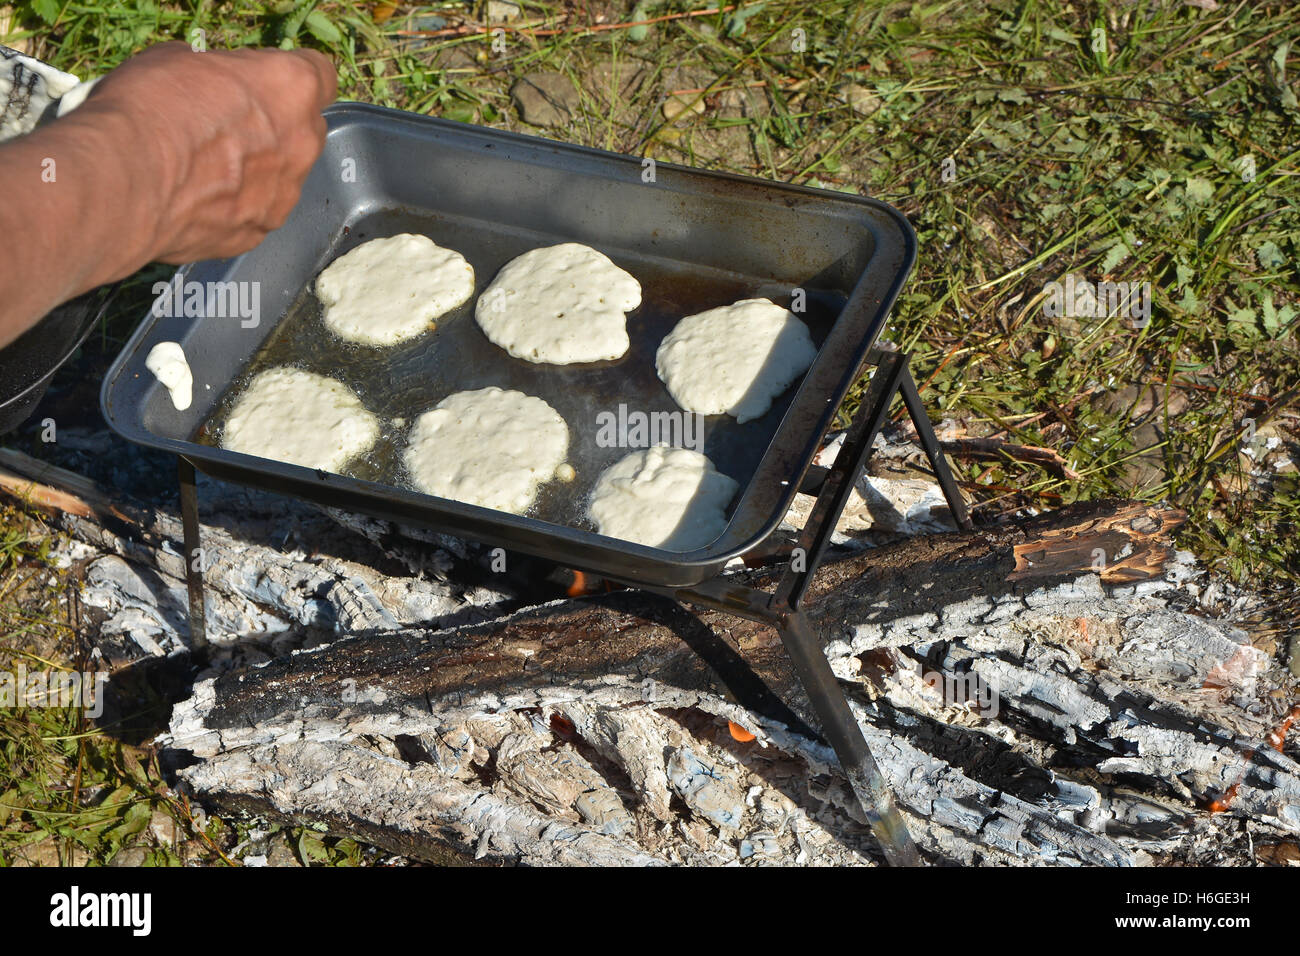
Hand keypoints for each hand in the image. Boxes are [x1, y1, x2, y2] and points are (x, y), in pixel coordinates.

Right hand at [74, 42, 336, 262]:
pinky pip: (252, 214)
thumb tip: (211, 82)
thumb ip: (215, 73)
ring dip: (255, 172)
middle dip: (276, 126)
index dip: (290, 75)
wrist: (126, 182)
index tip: (265, 79)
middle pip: (304, 130)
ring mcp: (283, 196)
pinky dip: (230, 208)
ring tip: (203, 169)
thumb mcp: (176, 61)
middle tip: (228, 124)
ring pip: (280, 177)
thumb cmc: (150, 109)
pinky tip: (194, 201)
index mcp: (292, 89)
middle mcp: (301, 145)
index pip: (318, 74)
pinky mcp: (257, 233)